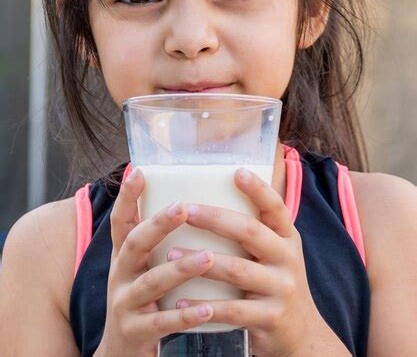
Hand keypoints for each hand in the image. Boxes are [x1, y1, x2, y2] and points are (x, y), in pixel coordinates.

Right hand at [97, 167, 215, 356]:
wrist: (120, 355)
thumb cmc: (142, 301)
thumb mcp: (141, 269)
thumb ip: (156, 243)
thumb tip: (186, 202)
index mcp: (123, 257)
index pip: (121, 221)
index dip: (127, 197)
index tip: (139, 171)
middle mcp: (120, 275)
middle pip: (134, 244)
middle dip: (157, 224)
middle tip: (183, 207)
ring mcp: (125, 304)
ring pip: (151, 282)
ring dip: (180, 268)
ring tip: (207, 256)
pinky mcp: (135, 333)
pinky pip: (162, 322)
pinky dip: (185, 314)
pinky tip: (208, 308)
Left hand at [166, 167, 320, 356]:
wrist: (301, 336)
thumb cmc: (275, 285)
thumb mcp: (275, 254)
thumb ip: (255, 232)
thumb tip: (213, 198)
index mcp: (287, 238)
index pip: (276, 207)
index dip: (258, 189)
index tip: (237, 172)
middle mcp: (288, 259)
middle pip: (251, 232)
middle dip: (215, 219)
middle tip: (185, 210)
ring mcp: (282, 289)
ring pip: (238, 270)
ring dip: (200, 262)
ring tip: (169, 254)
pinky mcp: (270, 318)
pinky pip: (232, 311)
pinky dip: (203, 306)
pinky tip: (179, 301)